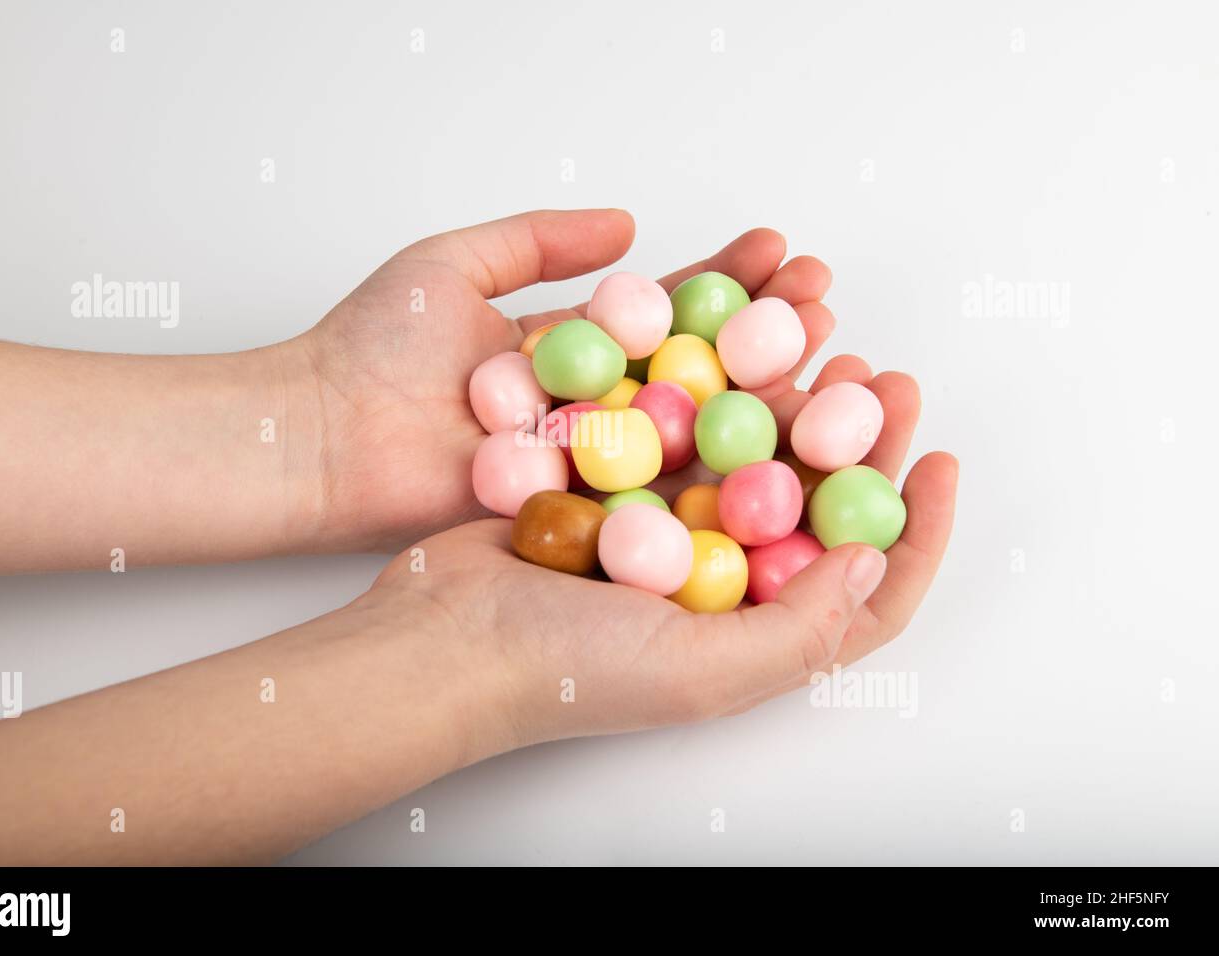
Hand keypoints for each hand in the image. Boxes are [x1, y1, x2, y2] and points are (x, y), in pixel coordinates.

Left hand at [285, 209, 836, 551]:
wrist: (321, 437)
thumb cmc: (372, 347)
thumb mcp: (453, 263)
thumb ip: (538, 240)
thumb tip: (629, 223)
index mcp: (570, 348)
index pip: (667, 306)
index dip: (726, 281)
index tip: (782, 253)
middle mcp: (593, 407)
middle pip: (696, 363)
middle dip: (764, 331)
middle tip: (827, 301)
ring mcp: (591, 461)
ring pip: (691, 424)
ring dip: (760, 390)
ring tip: (827, 352)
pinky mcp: (581, 512)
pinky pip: (656, 485)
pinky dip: (720, 463)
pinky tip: (782, 434)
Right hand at [359, 361, 957, 751]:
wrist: (445, 637)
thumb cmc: (566, 672)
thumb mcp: (699, 673)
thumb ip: (799, 629)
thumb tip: (872, 560)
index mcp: (753, 637)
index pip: (864, 591)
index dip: (918, 531)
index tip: (939, 463)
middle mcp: (720, 586)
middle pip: (817, 508)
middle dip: (862, 446)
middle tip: (885, 381)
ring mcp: (669, 535)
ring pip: (757, 458)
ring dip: (797, 405)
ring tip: (826, 350)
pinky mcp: (618, 491)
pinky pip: (686, 433)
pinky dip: (715, 393)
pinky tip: (737, 353)